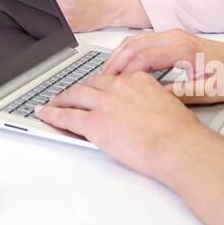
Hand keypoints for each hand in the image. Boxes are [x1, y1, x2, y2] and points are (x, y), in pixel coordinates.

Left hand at [35, 71, 198, 180]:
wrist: (177, 145)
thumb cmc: (179, 132)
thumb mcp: (169, 104)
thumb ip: (153, 101)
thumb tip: (149, 109)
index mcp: (137, 80)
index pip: (112, 79)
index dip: (100, 86)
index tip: (96, 90)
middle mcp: (118, 86)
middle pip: (90, 84)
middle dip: (78, 90)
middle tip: (70, 95)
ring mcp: (104, 103)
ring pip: (74, 96)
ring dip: (61, 99)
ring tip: (53, 103)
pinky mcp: (94, 122)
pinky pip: (66, 115)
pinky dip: (52, 114)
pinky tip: (45, 114)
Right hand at [103, 29, 223, 103]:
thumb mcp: (208, 92)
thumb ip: (180, 94)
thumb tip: (154, 97)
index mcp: (182, 49)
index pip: (143, 58)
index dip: (124, 74)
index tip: (111, 88)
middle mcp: (174, 37)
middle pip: (133, 45)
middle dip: (113, 64)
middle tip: (99, 83)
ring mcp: (171, 35)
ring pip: (134, 41)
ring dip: (117, 57)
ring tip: (104, 77)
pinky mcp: (169, 38)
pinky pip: (140, 42)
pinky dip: (126, 53)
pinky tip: (119, 68)